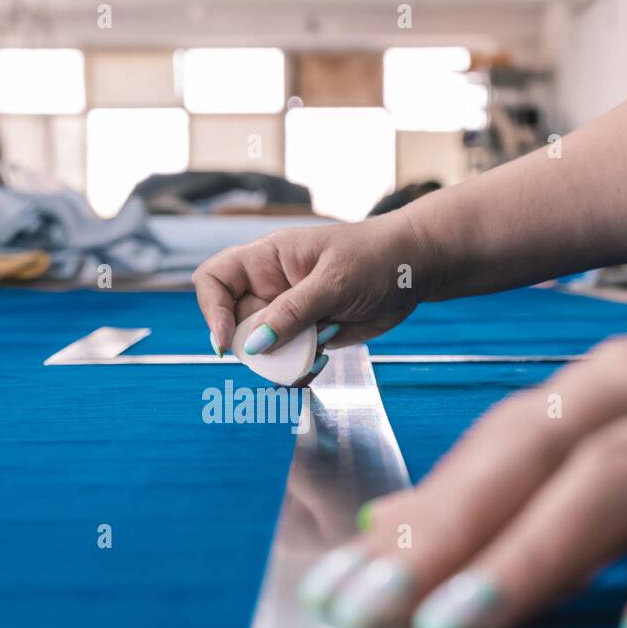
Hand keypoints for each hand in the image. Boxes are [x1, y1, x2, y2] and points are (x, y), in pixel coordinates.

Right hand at [192, 211, 433, 359]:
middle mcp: (270, 287)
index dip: (213, 310)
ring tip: (315, 352)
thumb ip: (293, 312)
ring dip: (281, 361)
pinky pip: (289, 360)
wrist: (413, 269)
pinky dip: (298, 369)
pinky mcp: (308, 334)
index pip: (215, 279)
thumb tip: (254, 344)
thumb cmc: (375, 257)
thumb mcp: (333, 282)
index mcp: (267, 260)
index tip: (229, 342)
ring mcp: (289, 313)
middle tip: (287, 351)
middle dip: (255, 346)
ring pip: (262, 349)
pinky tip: (320, 361)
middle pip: (236, 324)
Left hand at [298, 328, 626, 627]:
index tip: (340, 586)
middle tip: (371, 611)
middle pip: (542, 455)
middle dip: (449, 535)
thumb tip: (390, 530)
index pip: (492, 447)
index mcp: (605, 383)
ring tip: (461, 622)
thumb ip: (510, 476)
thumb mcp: (616, 431)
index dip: (416, 516)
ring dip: (538, 553)